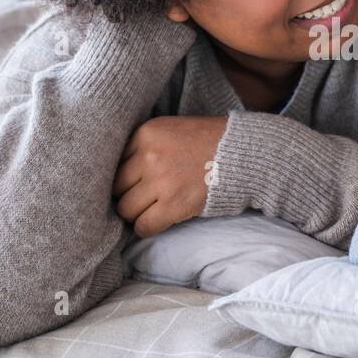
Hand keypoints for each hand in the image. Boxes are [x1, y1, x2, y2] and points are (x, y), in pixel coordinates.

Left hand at [112, 115, 227, 237]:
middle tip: (141, 199)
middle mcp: (148, 156)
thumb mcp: (171, 129)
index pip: (115, 163)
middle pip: (116, 187)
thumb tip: (120, 172)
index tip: (135, 182)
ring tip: (150, 210)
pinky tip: (156, 223)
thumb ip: (146, 145)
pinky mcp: (173, 205)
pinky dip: (146, 228)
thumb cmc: (209, 141)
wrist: (242, 154)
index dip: (124, 176)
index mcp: (145, 133)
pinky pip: (143, 226)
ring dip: (135, 214)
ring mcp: (160, 182)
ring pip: (126, 209)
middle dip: (127, 195)